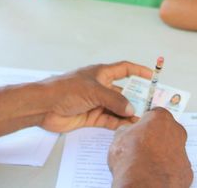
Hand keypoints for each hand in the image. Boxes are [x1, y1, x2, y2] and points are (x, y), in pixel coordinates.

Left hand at [36, 62, 151, 132]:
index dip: (138, 71)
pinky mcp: (91, 117)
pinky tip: (128, 127)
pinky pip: (109, 120)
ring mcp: (96, 102)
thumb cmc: (67, 90)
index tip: (152, 76)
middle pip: (123, 92)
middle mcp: (101, 87)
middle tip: (151, 106)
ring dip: (128, 114)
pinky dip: (118, 123)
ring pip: (117, 108)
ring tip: (142, 120)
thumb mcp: (94, 91)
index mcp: (101, 73)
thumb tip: (132, 110)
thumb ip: (114, 101)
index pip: (124, 69)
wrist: (44, 106)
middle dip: (136, 98)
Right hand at [108, 109, 192, 187]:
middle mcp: (176, 132)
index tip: (140, 131)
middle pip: (167, 131)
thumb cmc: (131, 159)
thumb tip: (127, 131)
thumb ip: (127, 130)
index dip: (145, 124)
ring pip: (173, 150)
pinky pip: (176, 167)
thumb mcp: (119, 138)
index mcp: (161, 118)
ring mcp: (183, 152)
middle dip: (157, 138)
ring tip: (148, 164)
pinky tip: (156, 174)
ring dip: (163, 155)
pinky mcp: (186, 171)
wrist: (143, 184)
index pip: (154, 115)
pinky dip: (168, 170)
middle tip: (143, 148)